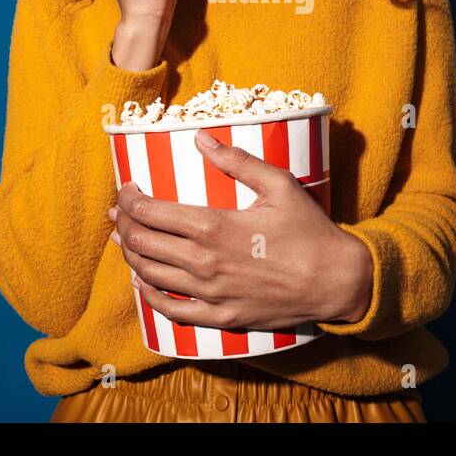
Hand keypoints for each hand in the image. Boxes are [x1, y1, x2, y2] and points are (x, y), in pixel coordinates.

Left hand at [108, 129, 371, 329]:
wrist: (336, 281)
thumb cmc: (309, 230)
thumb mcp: (278, 184)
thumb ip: (236, 160)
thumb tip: (200, 138)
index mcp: (213, 226)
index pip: (150, 212)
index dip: (130, 199)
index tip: (127, 188)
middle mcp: (203, 262)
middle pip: (143, 243)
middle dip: (124, 224)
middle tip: (120, 211)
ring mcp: (210, 294)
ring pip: (150, 275)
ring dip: (130, 255)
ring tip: (124, 239)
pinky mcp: (220, 317)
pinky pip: (172, 310)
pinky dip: (149, 295)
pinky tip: (143, 282)